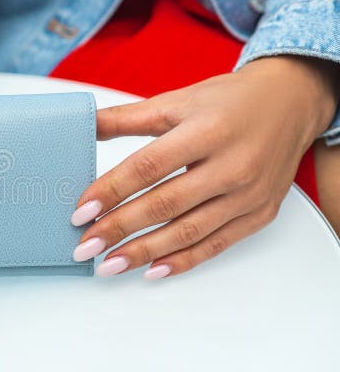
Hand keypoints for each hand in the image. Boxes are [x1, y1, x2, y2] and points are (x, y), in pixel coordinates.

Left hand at [71, 56, 339, 278]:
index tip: (81, 211)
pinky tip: (152, 269)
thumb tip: (82, 125)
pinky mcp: (259, 214)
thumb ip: (125, 118)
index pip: (148, 167)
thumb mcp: (176, 102)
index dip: (111, 191)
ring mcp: (248, 194)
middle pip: (165, 204)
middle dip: (119, 229)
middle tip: (85, 246)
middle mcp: (232, 165)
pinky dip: (182, 261)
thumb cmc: (229, 102)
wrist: (291, 102)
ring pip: (189, 231)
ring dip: (144, 252)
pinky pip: (216, 245)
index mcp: (207, 131)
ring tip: (109, 264)